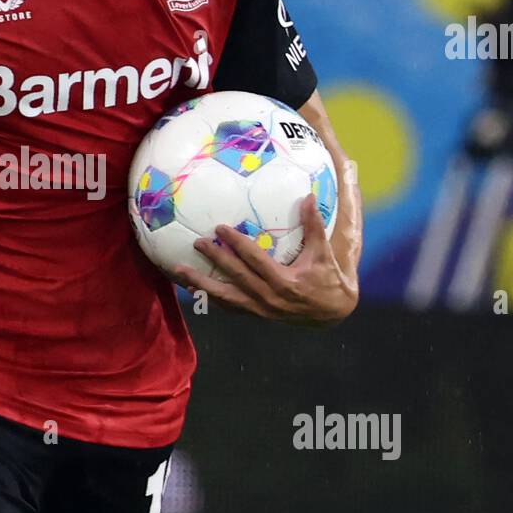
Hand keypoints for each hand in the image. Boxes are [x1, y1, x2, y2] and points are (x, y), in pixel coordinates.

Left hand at [174, 194, 358, 324]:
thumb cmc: (328, 278)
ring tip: (180, 272)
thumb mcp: (324, 253)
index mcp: (284, 282)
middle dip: (215, 259)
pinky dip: (210, 299)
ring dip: (202, 285)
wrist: (332, 313)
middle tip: (197, 242)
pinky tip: (192, 290)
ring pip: (226, 298)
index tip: (220, 229)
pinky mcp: (256, 315)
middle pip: (236, 277)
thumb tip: (308, 197)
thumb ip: (314, 226)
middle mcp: (269, 298)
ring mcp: (260, 310)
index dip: (236, 244)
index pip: (254, 260)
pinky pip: (229, 308)